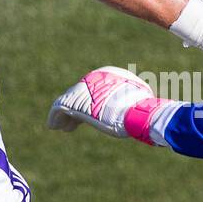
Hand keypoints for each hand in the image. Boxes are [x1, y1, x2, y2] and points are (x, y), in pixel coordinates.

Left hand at [48, 66, 173, 143]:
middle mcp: (93, 78)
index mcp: (110, 74)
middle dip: (74, 110)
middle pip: (79, 94)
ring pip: (68, 102)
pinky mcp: (74, 101)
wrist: (137, 113)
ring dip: (64, 116)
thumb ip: (133, 102)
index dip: (88, 102)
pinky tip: (54, 126)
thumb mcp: (141, 102)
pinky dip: (55, 118)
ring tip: (61, 127)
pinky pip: (58, 108)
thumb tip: (148, 111)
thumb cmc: (143, 110)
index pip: (94, 88)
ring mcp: (82, 89)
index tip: (86, 116)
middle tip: (70, 124)